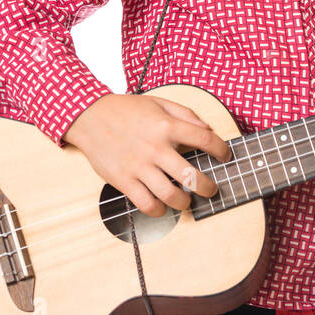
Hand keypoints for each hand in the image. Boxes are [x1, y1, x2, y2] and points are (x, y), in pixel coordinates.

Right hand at [63, 93, 232, 216]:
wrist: (90, 116)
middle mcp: (155, 148)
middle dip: (207, 187)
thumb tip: (208, 130)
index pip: (205, 140)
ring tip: (187, 200)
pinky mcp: (123, 180)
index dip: (221, 150)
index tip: (225, 156)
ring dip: (184, 202)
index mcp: (167, 126)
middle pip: (191, 176)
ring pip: (170, 195)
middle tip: (211, 189)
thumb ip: (186, 114)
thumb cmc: (127, 109)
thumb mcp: (160, 103)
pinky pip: (145, 203)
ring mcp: (139, 166)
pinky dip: (158, 211)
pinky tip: (163, 207)